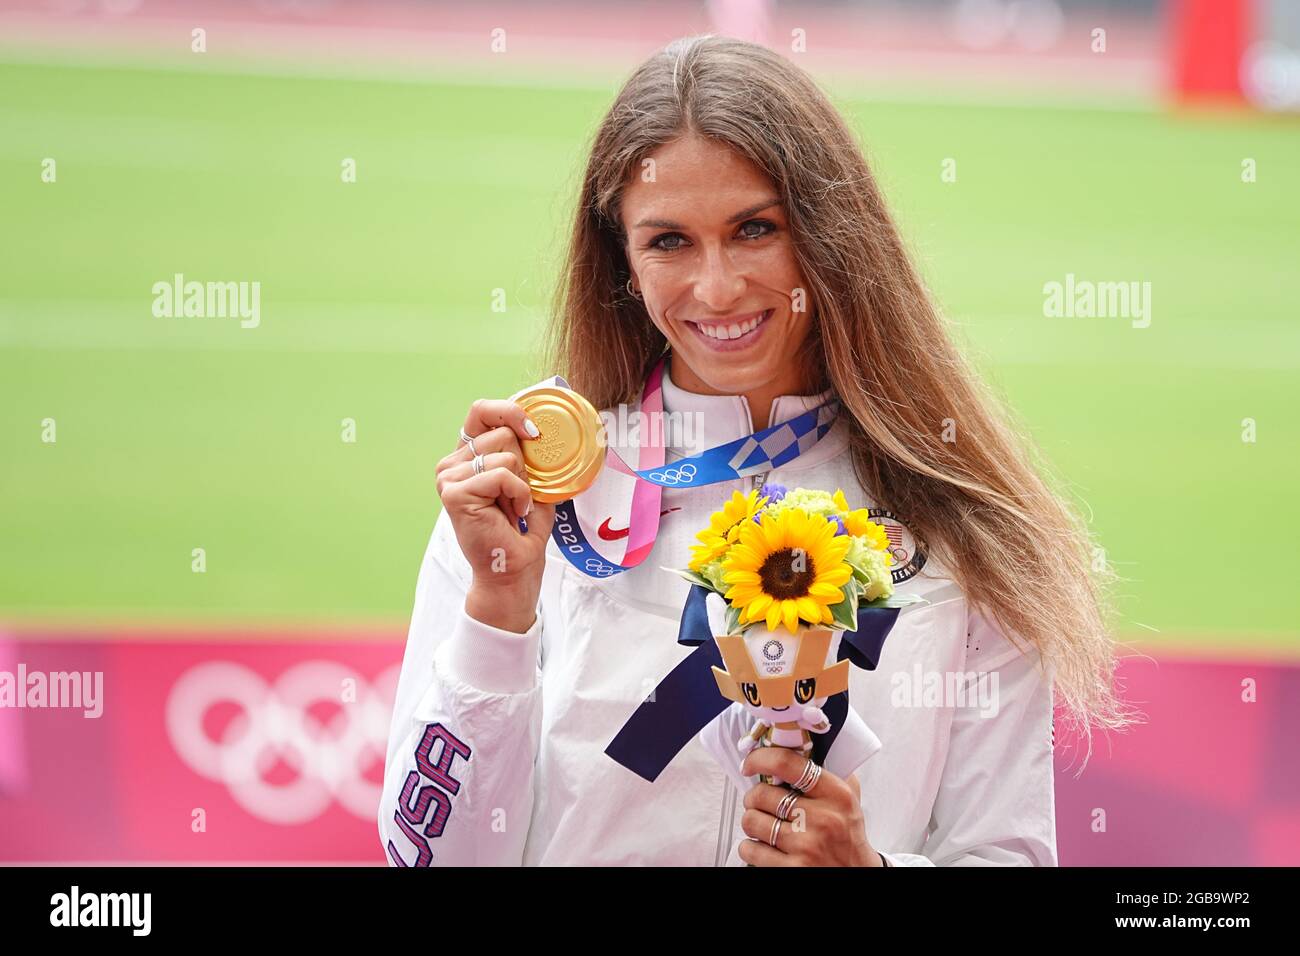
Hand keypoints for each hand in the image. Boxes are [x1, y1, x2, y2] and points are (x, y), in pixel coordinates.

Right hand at [436, 399, 556, 631]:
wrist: (513, 569)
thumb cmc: (522, 529)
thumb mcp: (531, 481)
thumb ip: (528, 453)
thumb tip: (539, 427)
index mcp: (467, 456)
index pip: (482, 411)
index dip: (509, 412)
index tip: (533, 432)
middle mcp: (452, 463)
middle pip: (502, 433)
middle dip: (524, 465)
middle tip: (517, 496)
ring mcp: (449, 477)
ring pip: (505, 454)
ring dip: (522, 484)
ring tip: (513, 508)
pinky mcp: (454, 493)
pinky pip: (502, 474)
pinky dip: (518, 493)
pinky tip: (512, 514)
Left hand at [737, 747, 883, 866]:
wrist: (857, 874)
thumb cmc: (847, 836)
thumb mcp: (848, 799)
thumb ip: (829, 771)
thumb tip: (796, 745)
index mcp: (836, 794)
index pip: (787, 764)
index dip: (760, 758)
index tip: (750, 763)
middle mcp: (822, 819)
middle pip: (762, 795)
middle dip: (754, 797)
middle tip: (759, 801)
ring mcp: (806, 846)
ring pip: (752, 821)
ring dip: (751, 821)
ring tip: (763, 824)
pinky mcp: (793, 869)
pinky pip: (750, 849)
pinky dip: (750, 846)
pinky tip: (763, 845)